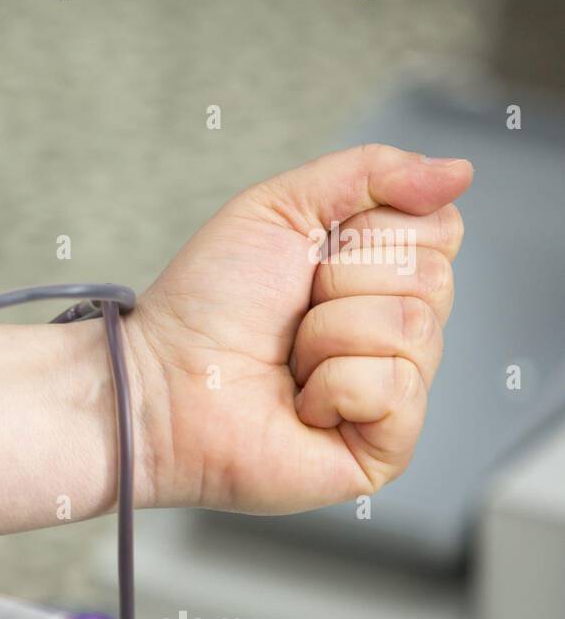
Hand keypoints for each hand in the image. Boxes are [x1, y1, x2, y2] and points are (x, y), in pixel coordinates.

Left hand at [127, 144, 472, 513]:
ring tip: (288, 360)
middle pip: (433, 278)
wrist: (158, 378)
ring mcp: (394, 395)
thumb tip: (460, 170)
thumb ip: (368, 172)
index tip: (309, 256)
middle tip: (290, 313)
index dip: (370, 231)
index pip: (441, 228)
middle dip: (342, 282)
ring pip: (414, 331)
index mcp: (380, 275)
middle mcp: (395, 333)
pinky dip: (335, 386)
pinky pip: (397, 390)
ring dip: (329, 334)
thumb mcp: (279, 207)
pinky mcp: (382, 448)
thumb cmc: (206, 303)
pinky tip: (300, 403)